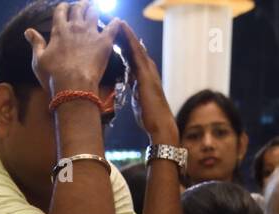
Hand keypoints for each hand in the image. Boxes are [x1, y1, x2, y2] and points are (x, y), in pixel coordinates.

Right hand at [25, 1, 122, 96]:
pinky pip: (113, 27)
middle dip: (80, 5)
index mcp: (59, 30)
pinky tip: (117, 21)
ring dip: (94, 9)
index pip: (61, 11)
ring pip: (94, 12)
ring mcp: (91, 32)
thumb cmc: (53, 75)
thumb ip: (36, 43)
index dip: (64, 7)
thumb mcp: (39, 60)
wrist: (73, 85)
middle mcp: (75, 26)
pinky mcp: (105, 41)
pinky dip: (115, 22)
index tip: (66, 8)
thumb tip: (28, 30)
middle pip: (79, 8)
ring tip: (95, 8)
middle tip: (83, 5)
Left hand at [117, 20, 176, 142]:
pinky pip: (137, 53)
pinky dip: (131, 42)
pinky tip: (124, 33)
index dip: (127, 47)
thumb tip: (129, 83)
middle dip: (127, 38)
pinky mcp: (146, 74)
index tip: (118, 38)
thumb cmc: (150, 116)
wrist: (160, 124)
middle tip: (117, 25)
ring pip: (137, 48)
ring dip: (129, 36)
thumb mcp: (139, 99)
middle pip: (137, 50)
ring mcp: (149, 71)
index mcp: (145, 77)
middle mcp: (149, 71)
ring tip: (120, 24)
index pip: (135, 58)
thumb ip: (135, 88)